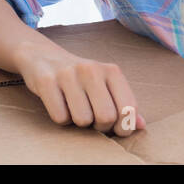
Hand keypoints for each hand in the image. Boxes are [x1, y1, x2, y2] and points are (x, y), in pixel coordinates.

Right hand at [12, 42, 145, 136]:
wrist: (42, 56)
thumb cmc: (80, 77)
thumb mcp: (105, 85)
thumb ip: (124, 104)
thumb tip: (141, 126)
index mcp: (111, 70)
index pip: (129, 109)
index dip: (123, 126)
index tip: (114, 126)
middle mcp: (91, 69)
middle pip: (106, 117)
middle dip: (99, 126)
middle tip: (91, 117)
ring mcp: (68, 74)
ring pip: (82, 120)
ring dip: (77, 122)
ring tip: (73, 107)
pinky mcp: (46, 81)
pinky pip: (60, 117)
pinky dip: (60, 118)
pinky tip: (59, 103)